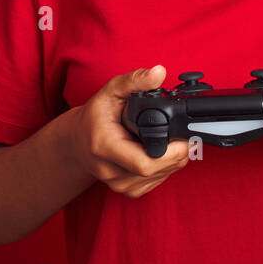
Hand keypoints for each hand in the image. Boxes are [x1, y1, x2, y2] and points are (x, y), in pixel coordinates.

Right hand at [68, 66, 189, 198]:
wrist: (78, 141)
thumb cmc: (96, 116)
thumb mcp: (111, 90)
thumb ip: (135, 80)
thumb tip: (159, 72)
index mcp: (104, 146)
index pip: (146, 162)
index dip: (172, 153)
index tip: (183, 137)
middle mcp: (110, 171)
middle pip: (157, 171)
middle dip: (178, 154)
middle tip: (183, 135)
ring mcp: (119, 184)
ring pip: (160, 178)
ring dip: (173, 161)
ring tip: (170, 141)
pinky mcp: (127, 191)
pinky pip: (156, 182)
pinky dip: (165, 168)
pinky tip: (160, 153)